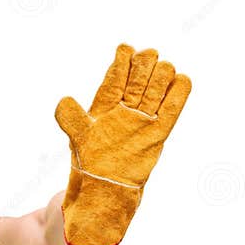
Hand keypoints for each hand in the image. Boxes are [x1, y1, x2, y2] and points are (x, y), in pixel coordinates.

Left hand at [55, 43, 191, 244]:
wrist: (102, 195)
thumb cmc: (87, 167)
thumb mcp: (77, 140)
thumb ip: (72, 120)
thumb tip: (63, 101)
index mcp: (102, 110)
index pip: (114, 81)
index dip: (120, 64)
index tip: (124, 50)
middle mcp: (123, 113)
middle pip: (137, 81)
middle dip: (143, 66)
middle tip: (147, 56)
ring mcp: (140, 123)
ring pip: (154, 92)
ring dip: (159, 76)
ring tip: (162, 66)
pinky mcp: (156, 135)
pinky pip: (171, 111)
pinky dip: (178, 95)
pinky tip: (182, 80)